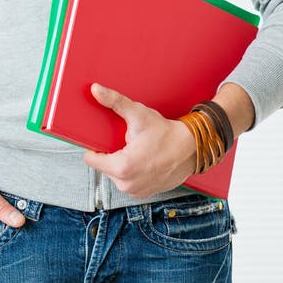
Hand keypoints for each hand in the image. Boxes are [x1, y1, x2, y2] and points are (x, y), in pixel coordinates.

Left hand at [83, 83, 197, 198]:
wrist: (191, 148)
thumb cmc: (166, 133)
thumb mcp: (138, 114)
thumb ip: (114, 101)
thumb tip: (96, 89)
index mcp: (122, 167)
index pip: (90, 160)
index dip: (96, 146)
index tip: (106, 138)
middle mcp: (127, 185)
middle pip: (103, 166)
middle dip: (111, 153)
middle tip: (127, 141)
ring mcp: (136, 191)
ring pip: (115, 175)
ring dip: (121, 163)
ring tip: (135, 150)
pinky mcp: (143, 193)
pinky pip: (128, 182)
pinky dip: (132, 172)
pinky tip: (142, 160)